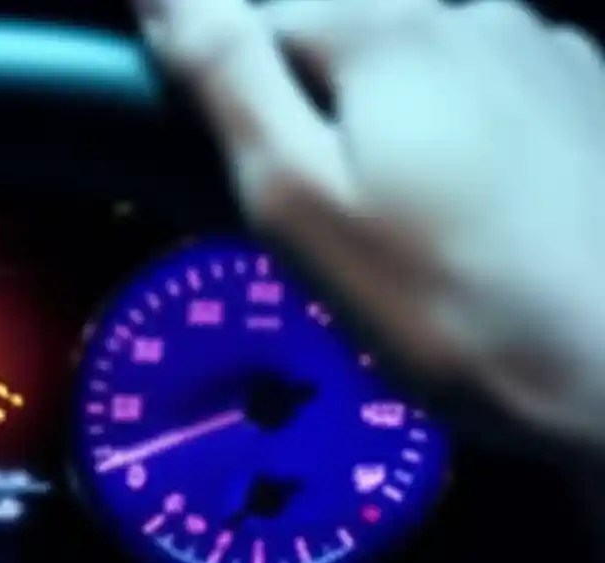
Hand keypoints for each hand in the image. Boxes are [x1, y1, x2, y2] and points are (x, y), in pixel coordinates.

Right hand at [135, 0, 604, 447]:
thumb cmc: (438, 303)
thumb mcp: (296, 200)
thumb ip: (224, 74)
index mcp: (384, 31)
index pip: (258, 15)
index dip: (235, 85)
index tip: (258, 175)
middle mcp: (469, 12)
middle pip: (344, 28)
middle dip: (315, 100)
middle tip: (338, 212)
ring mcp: (541, 48)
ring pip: (419, 54)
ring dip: (387, 110)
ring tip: (407, 217)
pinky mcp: (585, 93)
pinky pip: (486, 82)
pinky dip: (458, 124)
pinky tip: (474, 204)